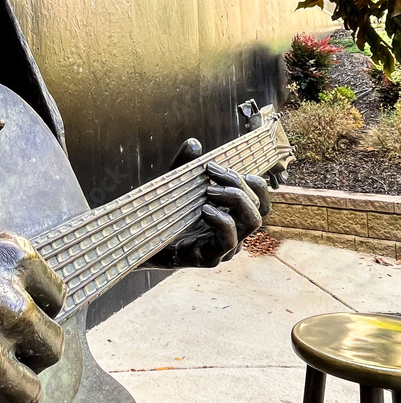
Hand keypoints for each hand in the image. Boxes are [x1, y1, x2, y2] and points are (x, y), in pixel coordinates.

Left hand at [149, 162, 270, 268]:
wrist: (142, 241)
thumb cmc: (164, 214)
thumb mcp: (176, 185)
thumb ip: (185, 165)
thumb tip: (193, 143)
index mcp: (233, 214)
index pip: (261, 199)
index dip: (253, 181)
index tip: (226, 167)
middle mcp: (235, 231)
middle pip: (258, 205)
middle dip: (237, 182)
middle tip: (211, 171)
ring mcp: (226, 247)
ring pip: (252, 221)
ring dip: (235, 198)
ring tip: (209, 190)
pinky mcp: (211, 258)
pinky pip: (230, 240)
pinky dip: (222, 220)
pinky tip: (205, 209)